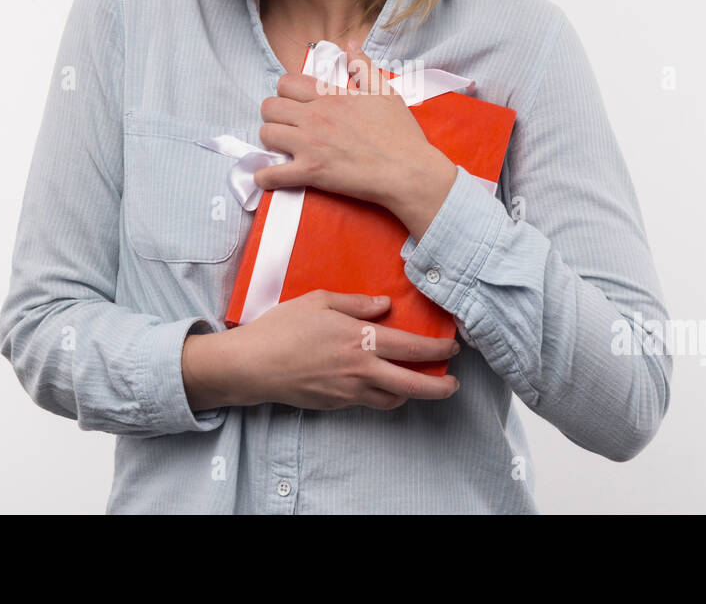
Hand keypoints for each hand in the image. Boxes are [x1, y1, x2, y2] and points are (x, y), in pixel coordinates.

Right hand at [221, 290, 460, 409]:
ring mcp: (348, 392)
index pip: (411, 348)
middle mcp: (360, 370)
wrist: (251, 366)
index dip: (436, 350)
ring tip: (418, 384)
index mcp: (359, 340)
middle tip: (453, 384)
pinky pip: (368, 403)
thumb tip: (386, 305)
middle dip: (439, 387)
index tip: (451, 347)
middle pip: (412, 386)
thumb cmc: (282, 327)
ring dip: (411, 394)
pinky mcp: (335, 405)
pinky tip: (381, 385)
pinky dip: (382, 396)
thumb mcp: (319, 300)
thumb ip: (357, 303)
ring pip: (392, 400)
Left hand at [253, 41, 450, 211]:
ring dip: (270, 141)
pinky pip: (272, 174)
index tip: (293, 104)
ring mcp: (310, 144)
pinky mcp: (311, 172)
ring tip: (282, 148)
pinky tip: (268, 178)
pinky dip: (265, 177)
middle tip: (285, 125)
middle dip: (274, 115)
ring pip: (266, 133)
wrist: (408, 170)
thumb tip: (351, 45)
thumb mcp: (385, 92)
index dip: (285, 93)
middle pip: (270, 106)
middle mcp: (316, 116)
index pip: (287, 83)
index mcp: (332, 97)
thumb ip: (364, 67)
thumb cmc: (401, 134)